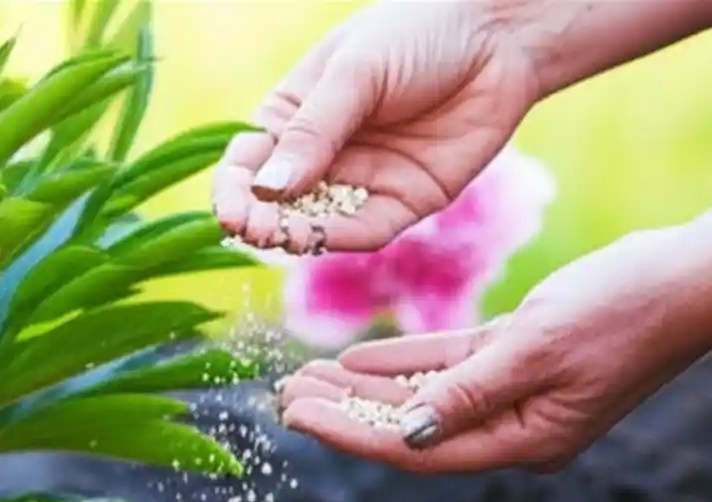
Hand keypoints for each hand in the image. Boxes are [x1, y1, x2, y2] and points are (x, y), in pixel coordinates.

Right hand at [212, 0, 540, 253]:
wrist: (501, 37)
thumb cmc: (418, 33)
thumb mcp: (355, 73)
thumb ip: (314, 132)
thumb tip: (267, 189)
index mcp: (292, 116)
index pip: (247, 162)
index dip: (234, 191)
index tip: (230, 212)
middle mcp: (321, 155)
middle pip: (274, 201)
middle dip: (258, 220)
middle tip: (252, 231)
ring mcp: (361, 181)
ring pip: (315, 222)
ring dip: (294, 234)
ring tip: (281, 238)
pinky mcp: (403, 202)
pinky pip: (364, 229)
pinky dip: (339, 237)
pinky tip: (320, 236)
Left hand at [277, 213, 711, 473]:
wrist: (689, 276)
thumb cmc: (624, 309)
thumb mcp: (537, 348)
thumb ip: (467, 393)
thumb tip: (408, 434)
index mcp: (522, 440)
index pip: (413, 446)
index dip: (347, 431)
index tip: (292, 416)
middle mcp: (513, 427)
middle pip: (408, 426)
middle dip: (341, 411)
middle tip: (279, 397)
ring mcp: (515, 394)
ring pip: (420, 395)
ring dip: (361, 387)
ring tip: (302, 377)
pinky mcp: (518, 358)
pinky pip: (445, 367)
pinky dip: (401, 363)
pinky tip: (353, 359)